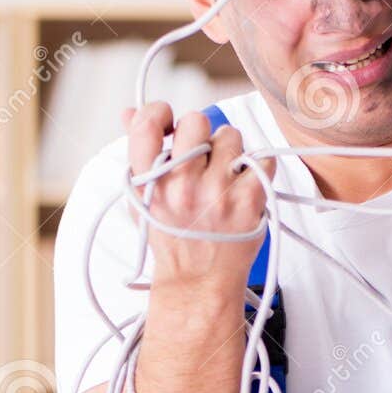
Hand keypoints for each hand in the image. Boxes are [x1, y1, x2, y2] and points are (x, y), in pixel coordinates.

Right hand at [123, 104, 273, 290]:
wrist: (198, 281)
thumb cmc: (171, 237)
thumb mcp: (142, 198)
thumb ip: (138, 152)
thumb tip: (129, 111)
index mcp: (149, 184)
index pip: (147, 124)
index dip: (158, 113)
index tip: (168, 122)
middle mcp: (181, 187)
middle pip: (195, 121)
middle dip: (199, 134)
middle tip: (200, 156)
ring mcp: (216, 193)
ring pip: (231, 136)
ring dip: (228, 151)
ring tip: (222, 176)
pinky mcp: (249, 202)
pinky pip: (262, 159)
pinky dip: (256, 168)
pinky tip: (242, 185)